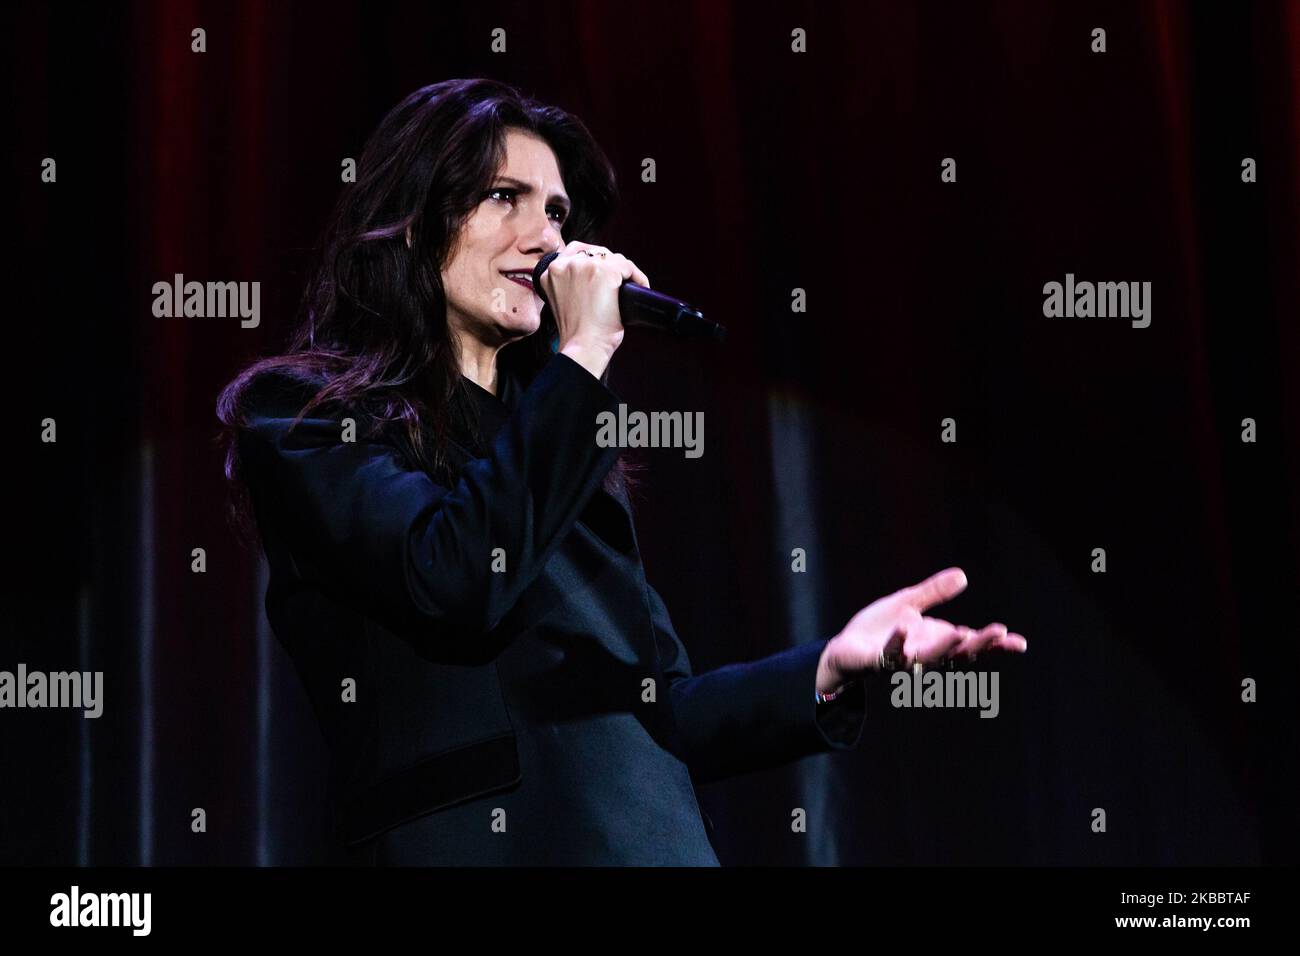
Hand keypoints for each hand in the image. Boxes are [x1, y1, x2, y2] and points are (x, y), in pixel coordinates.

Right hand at [545, 241, 649, 374]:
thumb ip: (571, 284)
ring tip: (630, 286)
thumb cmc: (576, 333)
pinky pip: (628, 267)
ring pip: (613, 258)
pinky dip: (637, 277)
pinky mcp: (605, 271)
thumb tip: (594, 278)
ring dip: (624, 271)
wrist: (583, 347)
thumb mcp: (563, 301)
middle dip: (610, 266)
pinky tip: (640, 287)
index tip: (602, 272)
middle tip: (619, 283)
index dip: (592, 261)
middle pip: (596, 253)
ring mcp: (585, 266)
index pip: (574, 252)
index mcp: (550, 272)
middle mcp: (565, 264)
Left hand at [816, 567, 1026, 690]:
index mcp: (936, 641)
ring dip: (943, 647)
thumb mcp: (908, 604)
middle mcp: (925, 655)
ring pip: (928, 658)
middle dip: (978, 645)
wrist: (844, 648)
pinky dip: (897, 642)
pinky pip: (889, 654)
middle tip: (999, 634)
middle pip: (957, 654)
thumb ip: (934, 592)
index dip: (994, 644)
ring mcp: (902, 661)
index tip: (1019, 642)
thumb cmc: (878, 629)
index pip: (971, 644)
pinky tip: (904, 627)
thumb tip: (963, 575)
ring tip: (959, 634)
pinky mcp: (877, 662)